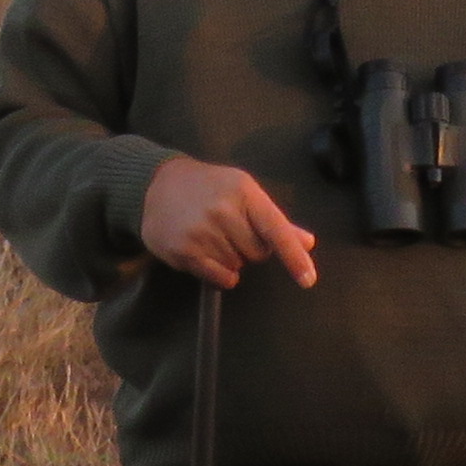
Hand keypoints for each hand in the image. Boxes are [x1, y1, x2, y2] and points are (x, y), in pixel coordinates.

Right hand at [138, 156, 317, 288]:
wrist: (157, 185)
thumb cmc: (209, 188)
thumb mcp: (243, 192)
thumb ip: (275, 220)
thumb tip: (307, 242)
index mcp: (244, 192)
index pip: (276, 229)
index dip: (293, 256)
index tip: (308, 279)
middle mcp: (223, 211)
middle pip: (258, 253)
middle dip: (250, 248)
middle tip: (231, 230)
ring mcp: (202, 232)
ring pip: (238, 267)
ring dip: (231, 258)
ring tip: (212, 235)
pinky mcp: (185, 251)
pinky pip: (220, 278)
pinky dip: (220, 274)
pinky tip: (206, 253)